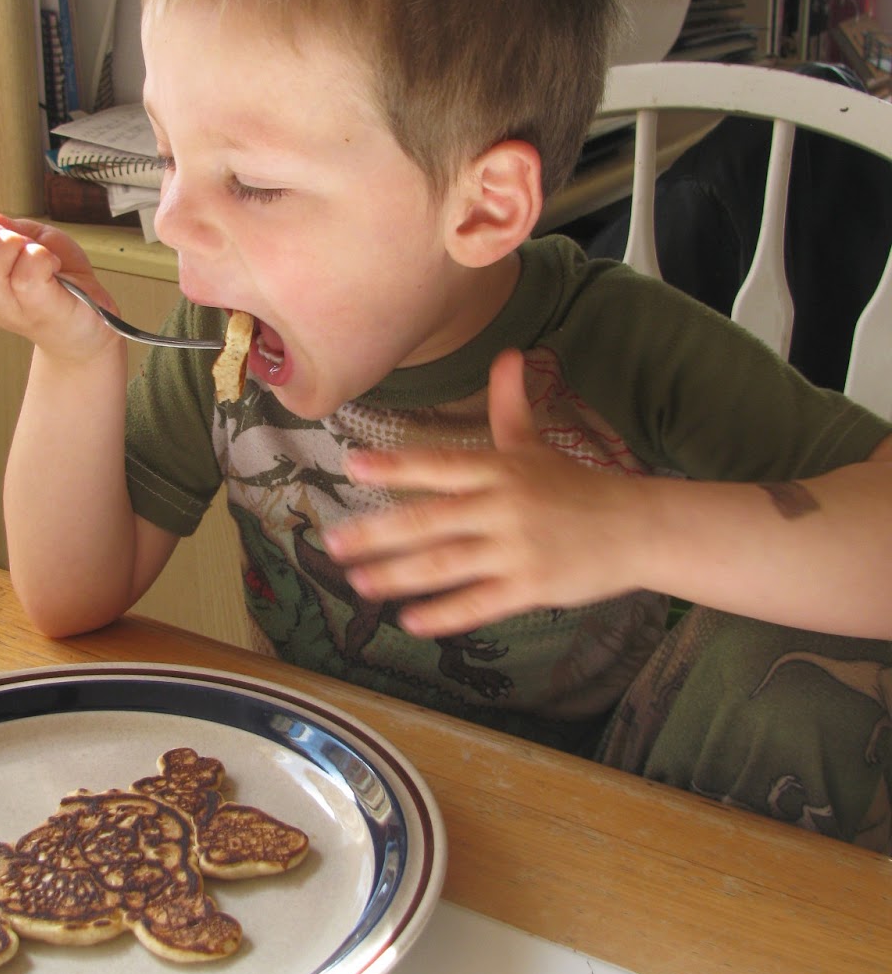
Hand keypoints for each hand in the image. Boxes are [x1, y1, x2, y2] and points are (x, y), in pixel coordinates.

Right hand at [0, 200, 118, 362]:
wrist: (90, 322)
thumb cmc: (53, 278)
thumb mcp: (16, 240)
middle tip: (3, 235)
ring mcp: (7, 307)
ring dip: (11, 246)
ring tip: (30, 252)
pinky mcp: (40, 308)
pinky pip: (26, 275)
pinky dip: (40, 257)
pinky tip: (50, 265)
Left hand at [323, 348, 645, 635]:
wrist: (639, 528)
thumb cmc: (578, 485)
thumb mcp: (538, 443)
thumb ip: (510, 404)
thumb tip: (508, 352)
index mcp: (500, 468)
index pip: (439, 463)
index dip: (395, 465)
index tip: (352, 465)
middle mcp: (503, 506)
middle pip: (430, 520)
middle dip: (378, 534)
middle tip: (334, 544)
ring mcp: (517, 550)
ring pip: (446, 565)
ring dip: (399, 576)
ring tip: (360, 583)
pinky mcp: (531, 588)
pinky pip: (478, 604)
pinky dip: (444, 614)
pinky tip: (410, 620)